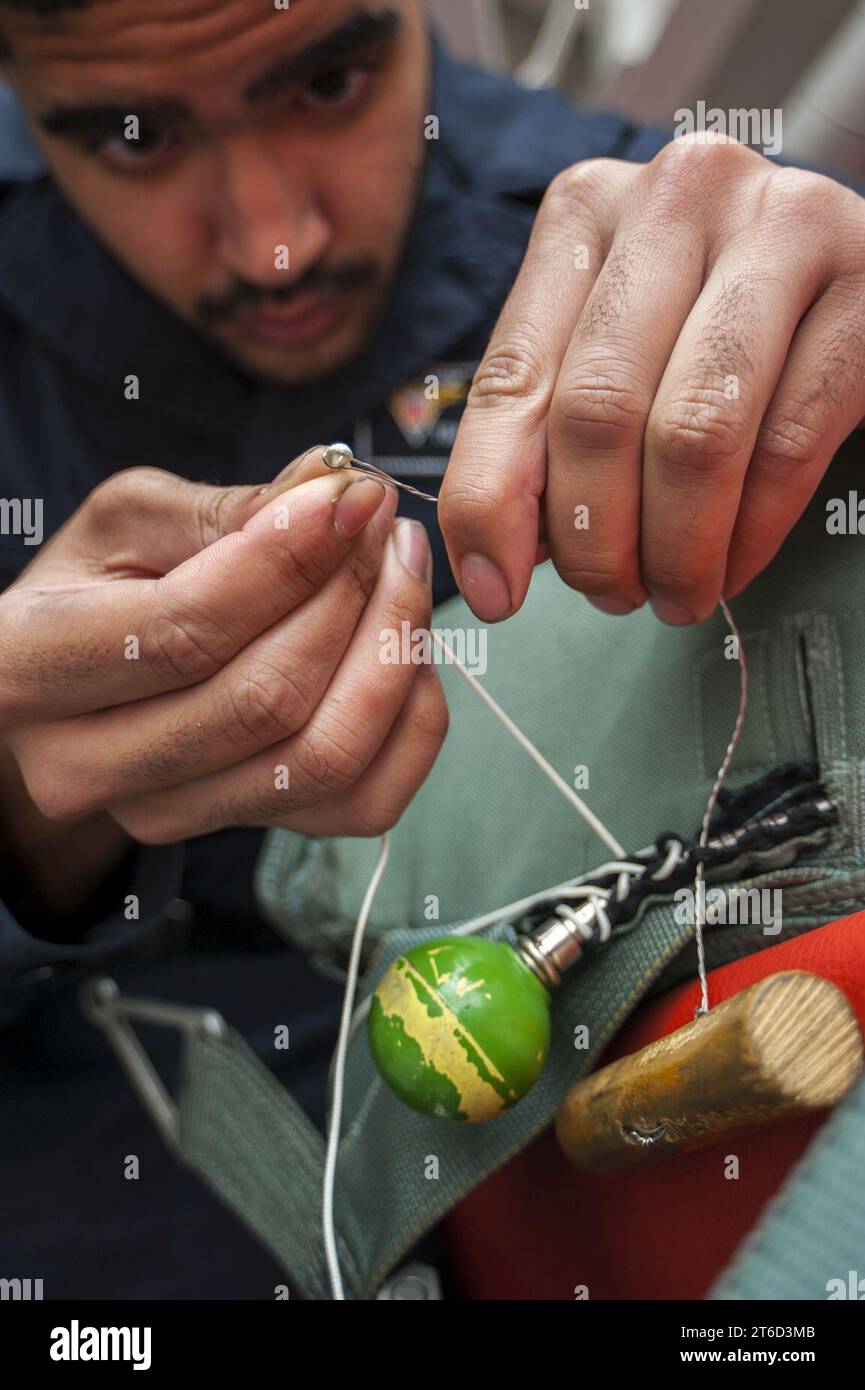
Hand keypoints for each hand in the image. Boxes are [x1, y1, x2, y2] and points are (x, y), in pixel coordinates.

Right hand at [0, 448, 446, 844]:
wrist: (82, 681)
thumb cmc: (98, 584)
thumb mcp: (130, 520)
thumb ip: (230, 508)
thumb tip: (337, 484)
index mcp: (28, 667)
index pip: (189, 629)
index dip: (291, 559)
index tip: (353, 497)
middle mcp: (85, 766)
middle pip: (267, 702)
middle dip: (352, 597)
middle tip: (384, 526)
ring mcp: (166, 815)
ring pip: (323, 758)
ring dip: (391, 654)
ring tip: (401, 572)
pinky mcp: (242, 833)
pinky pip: (365, 801)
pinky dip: (412, 721)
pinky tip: (403, 649)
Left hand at [440, 135, 864, 623]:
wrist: (850, 275)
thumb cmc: (708, 326)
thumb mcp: (607, 359)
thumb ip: (535, 445)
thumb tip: (492, 575)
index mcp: (586, 212)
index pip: (512, 379)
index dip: (491, 504)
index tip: (495, 592)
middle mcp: (679, 196)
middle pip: (600, 410)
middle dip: (596, 539)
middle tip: (612, 593)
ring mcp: (783, 227)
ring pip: (695, 434)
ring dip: (676, 548)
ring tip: (676, 590)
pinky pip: (788, 444)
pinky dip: (750, 532)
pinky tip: (733, 561)